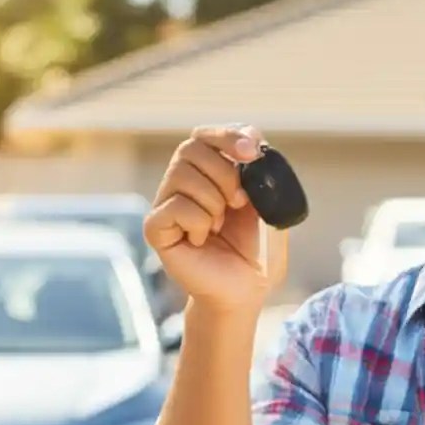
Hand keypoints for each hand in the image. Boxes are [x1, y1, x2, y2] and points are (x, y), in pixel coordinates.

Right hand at [143, 124, 287, 313]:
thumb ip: (260, 172)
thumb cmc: (256, 249)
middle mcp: (181, 182)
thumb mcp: (269, 204)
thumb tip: (250, 147)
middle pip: (191, 147)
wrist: (245, 290)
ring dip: (214, 202)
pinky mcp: (155, 228)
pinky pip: (176, 206)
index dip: (228, 136)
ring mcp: (165, 203)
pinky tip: (200, 240)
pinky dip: (199, 222)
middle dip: (225, 174)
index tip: (253, 152)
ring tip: (218, 226)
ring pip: (183, 175)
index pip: (206, 135)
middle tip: (239, 203)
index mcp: (207, 171)